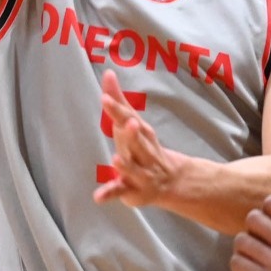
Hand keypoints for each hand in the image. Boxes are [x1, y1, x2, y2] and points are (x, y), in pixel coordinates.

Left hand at [94, 71, 183, 208]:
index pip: (129, 118)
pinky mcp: (133, 191)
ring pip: (133, 168)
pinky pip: (121, 192)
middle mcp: (142, 151)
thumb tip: (108, 73)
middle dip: (132, 132)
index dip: (118, 109)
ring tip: (115, 158)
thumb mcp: (132, 122)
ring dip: (125, 164)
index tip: (106, 98)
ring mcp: (139, 172)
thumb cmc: (143, 146)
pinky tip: (98, 196)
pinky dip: (110, 194)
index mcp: (140, 133)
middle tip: (128, 122)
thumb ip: (119, 99)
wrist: (172, 181)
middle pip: (137, 141)